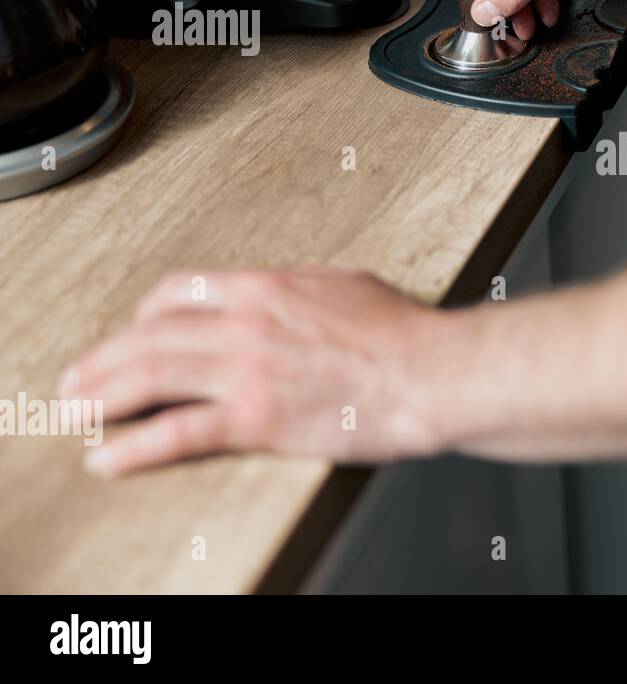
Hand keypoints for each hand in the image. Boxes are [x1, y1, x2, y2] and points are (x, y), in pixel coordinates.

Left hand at [60, 268, 440, 476]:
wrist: (433, 371)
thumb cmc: (405, 332)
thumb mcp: (345, 285)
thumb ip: (300, 289)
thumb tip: (286, 293)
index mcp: (267, 286)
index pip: (180, 292)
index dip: (145, 313)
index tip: (135, 331)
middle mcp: (246, 323)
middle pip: (150, 335)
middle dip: (104, 358)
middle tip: (79, 378)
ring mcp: (247, 370)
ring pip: (149, 378)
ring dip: (102, 396)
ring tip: (75, 414)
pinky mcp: (257, 419)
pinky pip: (176, 432)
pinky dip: (133, 447)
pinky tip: (108, 458)